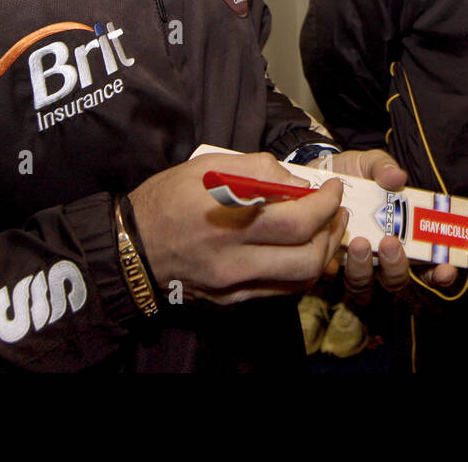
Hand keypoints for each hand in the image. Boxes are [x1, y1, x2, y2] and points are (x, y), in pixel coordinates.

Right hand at [129, 153, 346, 305]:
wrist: (132, 249)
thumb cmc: (166, 200)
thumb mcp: (205, 166)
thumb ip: (255, 169)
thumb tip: (295, 183)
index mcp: (228, 220)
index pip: (296, 219)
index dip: (325, 204)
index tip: (332, 188)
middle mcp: (234, 258)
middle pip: (306, 257)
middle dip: (332, 232)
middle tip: (336, 211)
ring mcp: (233, 285)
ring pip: (298, 280)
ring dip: (322, 254)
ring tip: (325, 230)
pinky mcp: (231, 300)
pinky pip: (279, 291)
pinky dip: (299, 271)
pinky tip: (299, 250)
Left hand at [329, 149, 457, 302]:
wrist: (313, 173)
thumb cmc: (351, 172)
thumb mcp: (369, 163)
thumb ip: (384, 168)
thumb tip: (397, 177)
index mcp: (401, 236)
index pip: (428, 266)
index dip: (440, 273)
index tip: (445, 267)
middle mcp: (379, 256)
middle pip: (396, 280)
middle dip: (397, 267)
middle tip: (390, 243)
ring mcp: (353, 263)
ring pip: (364, 285)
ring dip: (363, 268)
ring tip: (358, 242)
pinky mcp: (326, 263)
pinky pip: (331, 278)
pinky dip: (332, 267)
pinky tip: (331, 251)